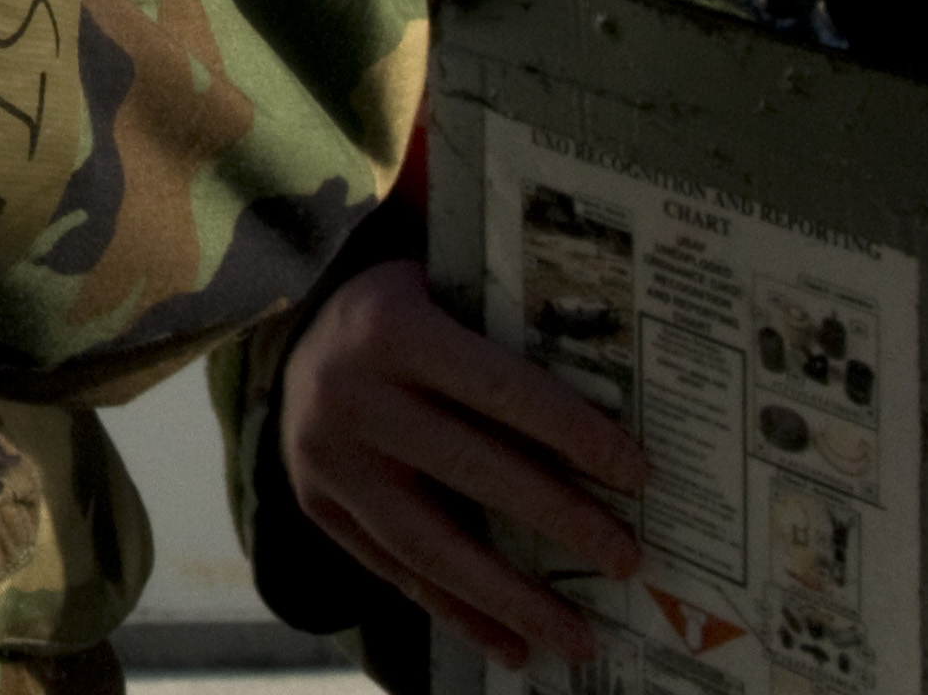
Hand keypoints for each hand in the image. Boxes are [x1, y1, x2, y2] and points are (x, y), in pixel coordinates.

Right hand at [281, 259, 653, 670]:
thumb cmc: (397, 309)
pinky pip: (396, 571)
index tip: (637, 474)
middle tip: (627, 558)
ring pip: (429, 542)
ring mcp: (327, 459)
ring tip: (579, 640)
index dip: (570, 432)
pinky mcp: (318, 505)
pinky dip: (459, 613)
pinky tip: (513, 646)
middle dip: (559, 519)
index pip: (497, 385)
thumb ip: (500, 311)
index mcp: (389, 327)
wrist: (291, 337)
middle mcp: (349, 393)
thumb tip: (618, 367)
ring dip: (511, 597)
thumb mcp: (435, 281)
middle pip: (471, 469)